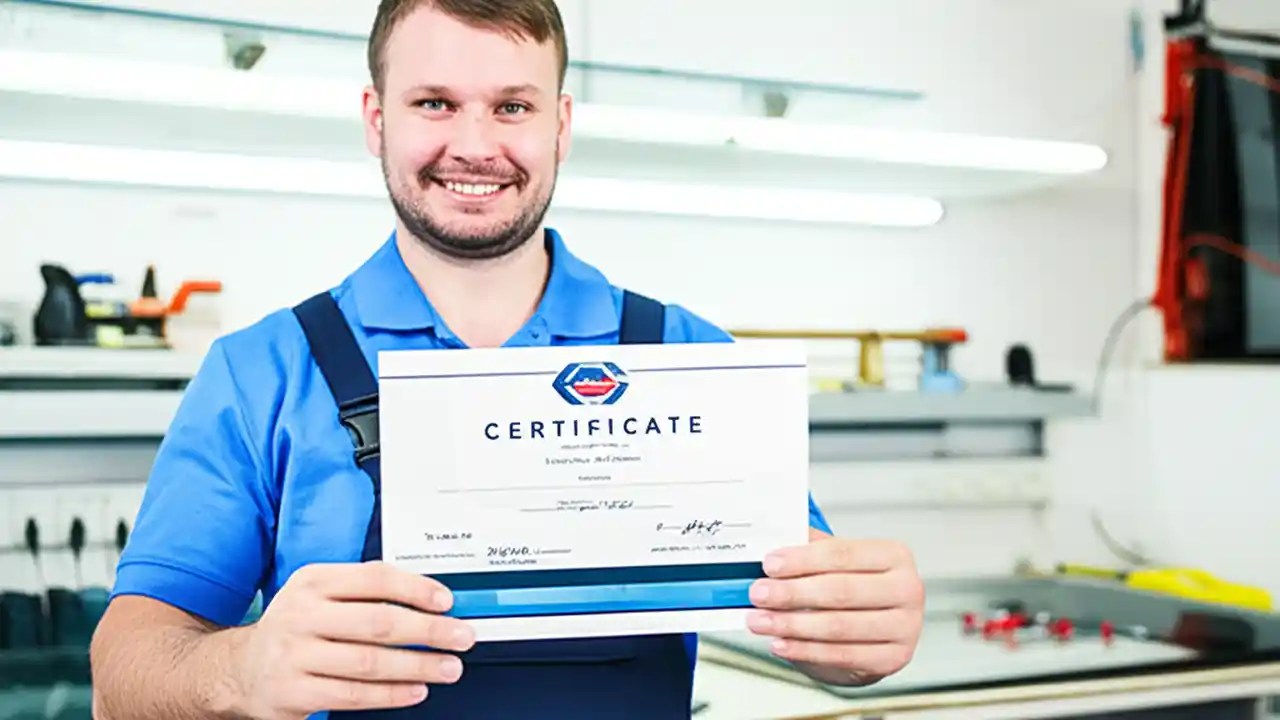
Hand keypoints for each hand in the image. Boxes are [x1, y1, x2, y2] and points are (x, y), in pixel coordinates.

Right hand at [227, 561, 475, 718]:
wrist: (239, 669)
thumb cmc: (295, 628)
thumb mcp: (319, 595)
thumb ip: (365, 592)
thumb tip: (428, 601)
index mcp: (312, 582)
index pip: (374, 578)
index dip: (417, 589)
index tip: (447, 602)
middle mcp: (301, 615)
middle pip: (378, 621)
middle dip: (428, 631)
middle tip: (461, 637)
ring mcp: (295, 655)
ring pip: (369, 662)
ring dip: (418, 666)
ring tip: (448, 667)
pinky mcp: (293, 692)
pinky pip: (353, 695)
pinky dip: (390, 694)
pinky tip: (415, 690)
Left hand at [746, 529, 923, 684]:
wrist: (877, 627)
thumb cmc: (854, 587)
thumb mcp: (837, 561)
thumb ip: (810, 549)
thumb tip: (770, 544)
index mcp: (894, 556)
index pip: (842, 554)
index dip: (802, 560)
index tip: (770, 564)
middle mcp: (907, 590)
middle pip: (840, 591)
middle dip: (792, 593)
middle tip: (759, 593)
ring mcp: (905, 627)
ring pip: (838, 627)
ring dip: (791, 625)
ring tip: (761, 620)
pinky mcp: (893, 658)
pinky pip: (842, 655)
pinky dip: (805, 650)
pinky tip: (782, 643)